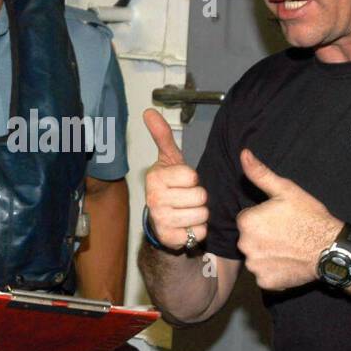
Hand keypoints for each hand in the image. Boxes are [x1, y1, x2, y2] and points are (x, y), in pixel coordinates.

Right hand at [143, 109, 208, 251]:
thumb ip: (162, 136)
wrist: (162, 221)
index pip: (192, 176)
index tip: (182, 182)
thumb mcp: (168, 160)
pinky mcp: (171, 238)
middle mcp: (155, 199)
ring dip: (200, 214)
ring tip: (188, 211)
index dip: (192, 179)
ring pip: (202, 214)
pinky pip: (200, 232)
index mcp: (155, 178)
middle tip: (186, 198)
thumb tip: (149, 111)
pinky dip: (198, 230)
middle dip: (198, 198)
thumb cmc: (169, 187)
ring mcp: (162, 220)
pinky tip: (187, 226)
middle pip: (200, 196)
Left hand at [235, 149, 341, 291]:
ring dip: (267, 254)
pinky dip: (273, 271)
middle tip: (286, 234)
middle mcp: (245, 245)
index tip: (280, 220)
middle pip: (249, 239)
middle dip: (262, 236)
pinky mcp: (265, 282)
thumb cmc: (309, 217)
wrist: (331, 248)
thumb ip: (260, 174)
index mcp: (246, 222)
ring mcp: (254, 266)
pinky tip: (288, 263)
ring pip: (255, 257)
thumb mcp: (286, 190)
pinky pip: (263, 275)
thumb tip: (244, 154)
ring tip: (288, 248)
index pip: (246, 219)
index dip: (263, 218)